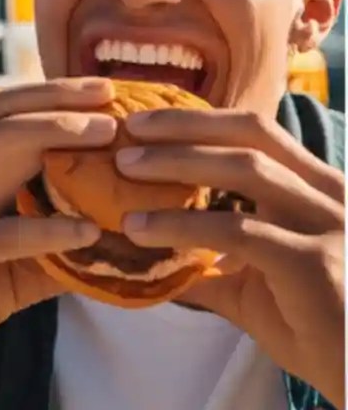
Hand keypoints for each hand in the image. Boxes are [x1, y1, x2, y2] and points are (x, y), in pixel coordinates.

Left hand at [117, 108, 344, 407]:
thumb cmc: (319, 330)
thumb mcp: (259, 288)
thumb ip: (211, 267)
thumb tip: (151, 261)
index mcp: (319, 190)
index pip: (258, 133)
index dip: (200, 120)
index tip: (144, 122)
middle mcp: (330, 197)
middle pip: (252, 135)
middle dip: (184, 125)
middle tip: (126, 129)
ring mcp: (329, 227)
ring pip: (246, 170)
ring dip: (177, 162)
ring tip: (123, 167)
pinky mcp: (314, 265)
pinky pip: (238, 232)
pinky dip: (181, 225)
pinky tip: (139, 227)